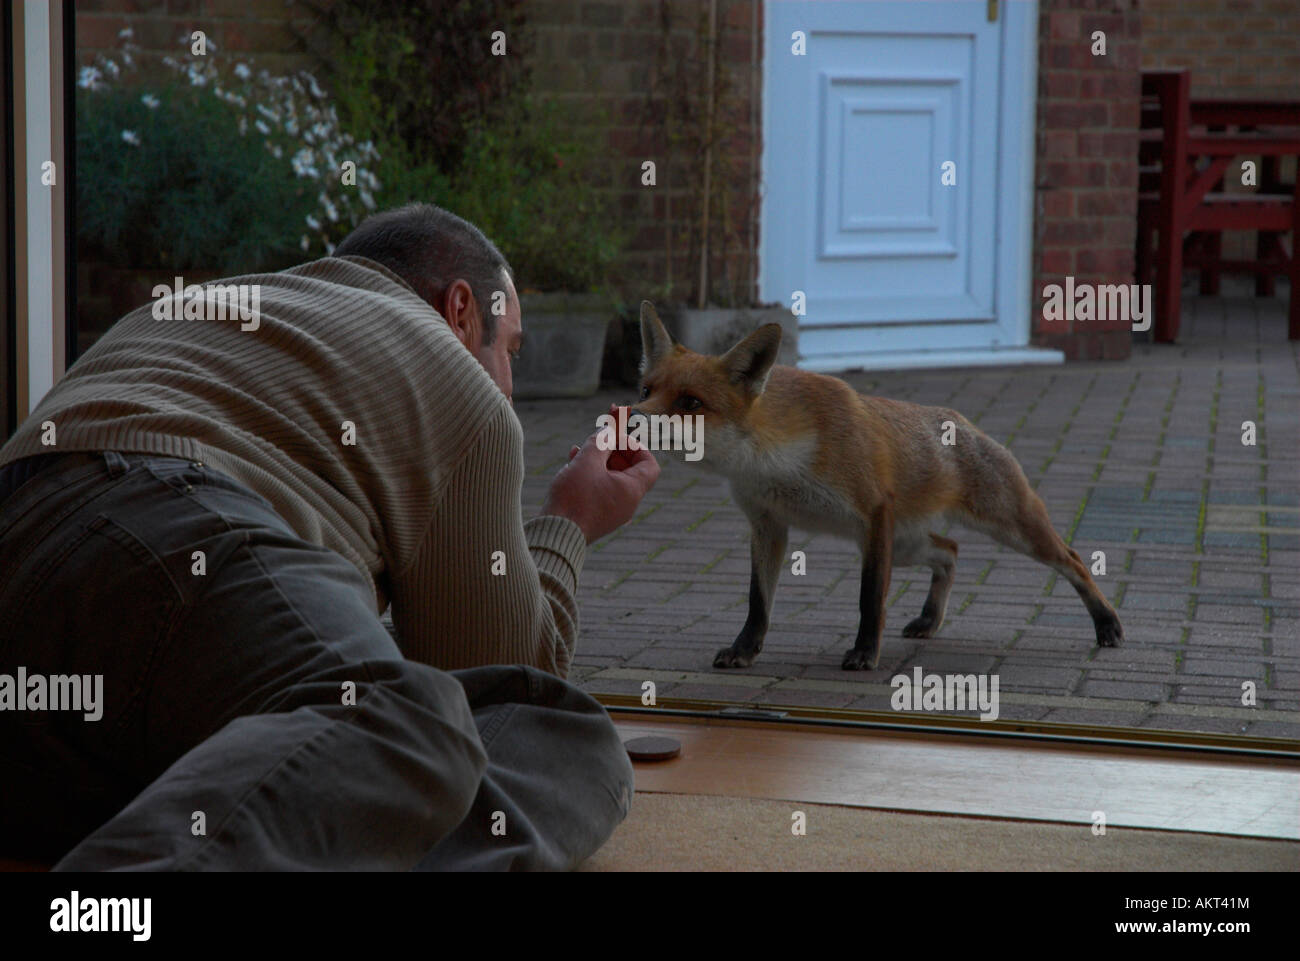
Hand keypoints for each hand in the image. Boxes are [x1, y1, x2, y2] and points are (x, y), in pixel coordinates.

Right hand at [542, 405, 659, 543]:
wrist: (557, 535)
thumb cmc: (574, 499)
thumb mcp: (587, 461)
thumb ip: (600, 441)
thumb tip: (607, 431)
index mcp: (632, 490)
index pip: (649, 464)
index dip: (635, 446)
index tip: (616, 437)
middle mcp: (627, 503)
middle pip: (628, 470)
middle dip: (612, 450)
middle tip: (596, 439)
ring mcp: (613, 512)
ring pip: (610, 479)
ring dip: (597, 462)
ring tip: (578, 451)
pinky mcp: (597, 518)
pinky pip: (600, 491)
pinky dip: (590, 477)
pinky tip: (572, 467)